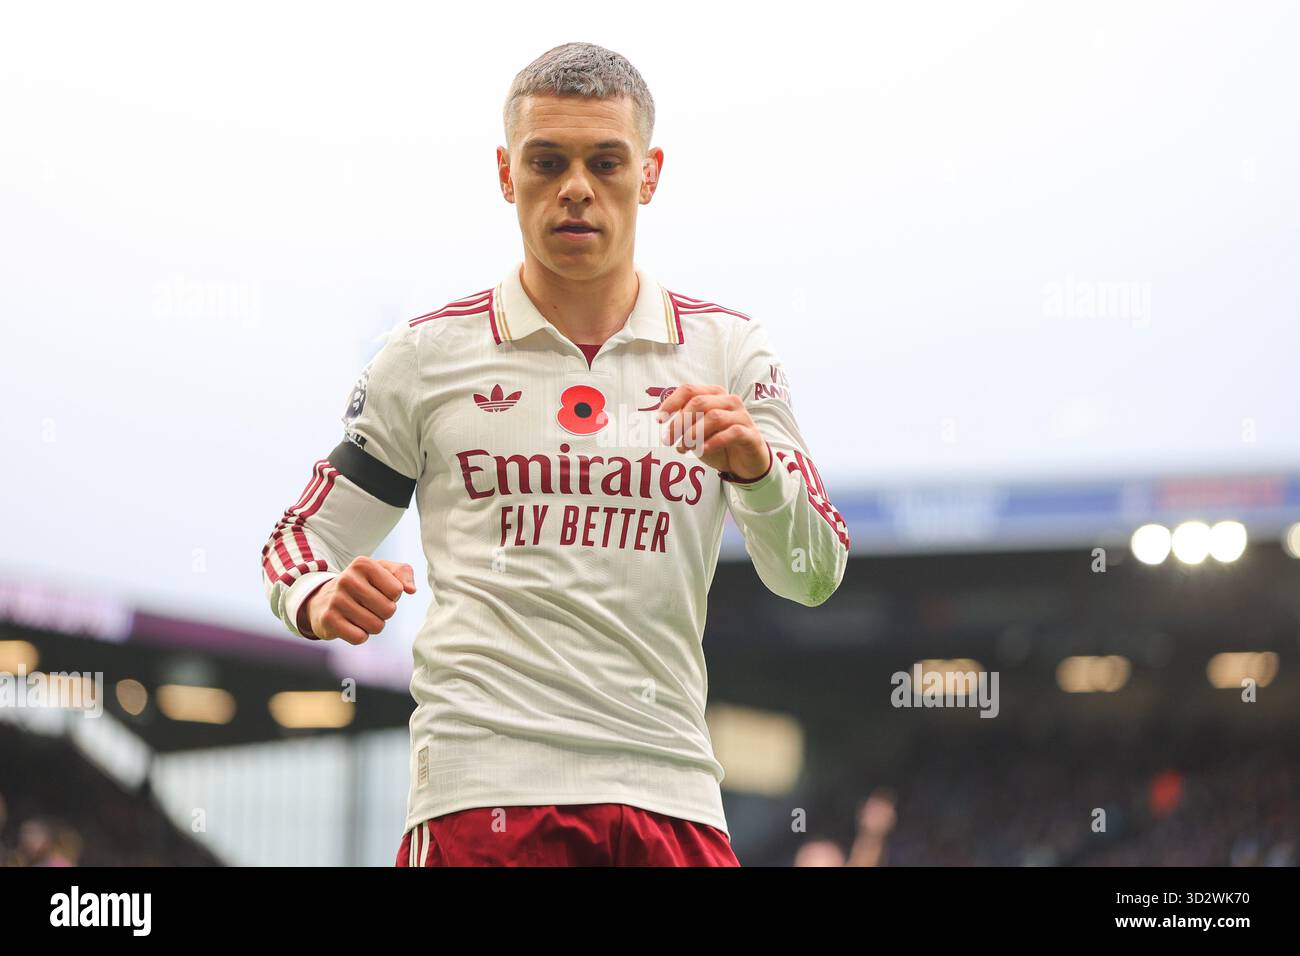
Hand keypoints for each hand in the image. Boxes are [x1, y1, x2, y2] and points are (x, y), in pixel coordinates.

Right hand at [298, 556, 415, 643]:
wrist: (323, 599)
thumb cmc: (362, 585)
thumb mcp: (382, 571)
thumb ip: (403, 573)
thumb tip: (411, 590)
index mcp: (363, 564)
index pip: (397, 590)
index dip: (393, 596)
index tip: (379, 592)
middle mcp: (347, 579)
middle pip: (389, 610)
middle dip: (385, 613)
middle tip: (370, 606)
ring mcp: (336, 600)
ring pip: (376, 626)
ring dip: (373, 625)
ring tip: (361, 615)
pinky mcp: (328, 619)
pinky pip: (359, 637)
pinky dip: (360, 636)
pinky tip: (351, 625)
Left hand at [655, 384, 770, 479]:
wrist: (746, 462)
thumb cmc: (719, 444)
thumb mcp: (698, 432)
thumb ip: (684, 423)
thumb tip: (663, 422)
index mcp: (714, 395)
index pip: (689, 390)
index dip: (671, 403)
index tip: (658, 419)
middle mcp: (729, 401)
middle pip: (698, 403)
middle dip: (679, 423)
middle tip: (668, 441)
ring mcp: (742, 416)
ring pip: (713, 417)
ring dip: (693, 434)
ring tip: (683, 449)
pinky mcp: (750, 434)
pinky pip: (731, 432)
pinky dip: (713, 442)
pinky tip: (702, 451)